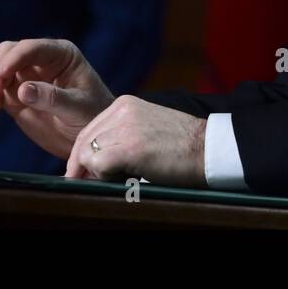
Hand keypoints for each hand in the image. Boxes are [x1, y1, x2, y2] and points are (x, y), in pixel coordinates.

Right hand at [0, 38, 114, 160]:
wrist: (91, 140)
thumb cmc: (93, 116)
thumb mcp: (79, 108)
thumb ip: (53, 98)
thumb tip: (23, 90)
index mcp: (60, 54)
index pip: (31, 48)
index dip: (12, 59)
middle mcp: (39, 61)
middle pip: (6, 53)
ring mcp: (24, 78)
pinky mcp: (13, 97)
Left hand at [66, 95, 207, 188]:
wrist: (209, 149)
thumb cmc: (182, 146)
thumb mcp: (147, 128)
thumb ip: (122, 135)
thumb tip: (93, 161)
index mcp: (125, 104)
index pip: (89, 130)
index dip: (81, 155)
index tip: (78, 173)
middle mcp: (122, 110)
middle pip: (83, 142)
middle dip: (80, 167)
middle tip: (82, 184)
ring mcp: (125, 127)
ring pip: (88, 154)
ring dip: (96, 173)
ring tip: (116, 180)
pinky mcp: (129, 147)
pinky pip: (97, 165)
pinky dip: (103, 177)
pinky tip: (122, 180)